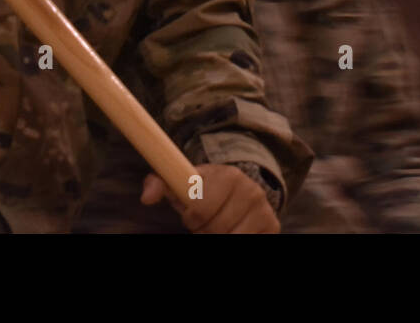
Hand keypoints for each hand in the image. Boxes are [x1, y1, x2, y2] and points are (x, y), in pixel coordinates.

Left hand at [141, 164, 278, 233]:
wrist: (240, 191)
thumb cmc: (205, 190)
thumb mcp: (184, 183)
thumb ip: (161, 183)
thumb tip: (146, 197)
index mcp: (229, 176)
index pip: (201, 210)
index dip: (192, 217)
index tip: (193, 215)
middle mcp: (251, 191)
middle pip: (215, 229)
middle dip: (204, 230)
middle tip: (206, 223)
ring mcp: (264, 210)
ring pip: (231, 238)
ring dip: (219, 236)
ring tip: (218, 227)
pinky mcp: (272, 227)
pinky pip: (248, 243)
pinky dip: (234, 239)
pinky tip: (232, 231)